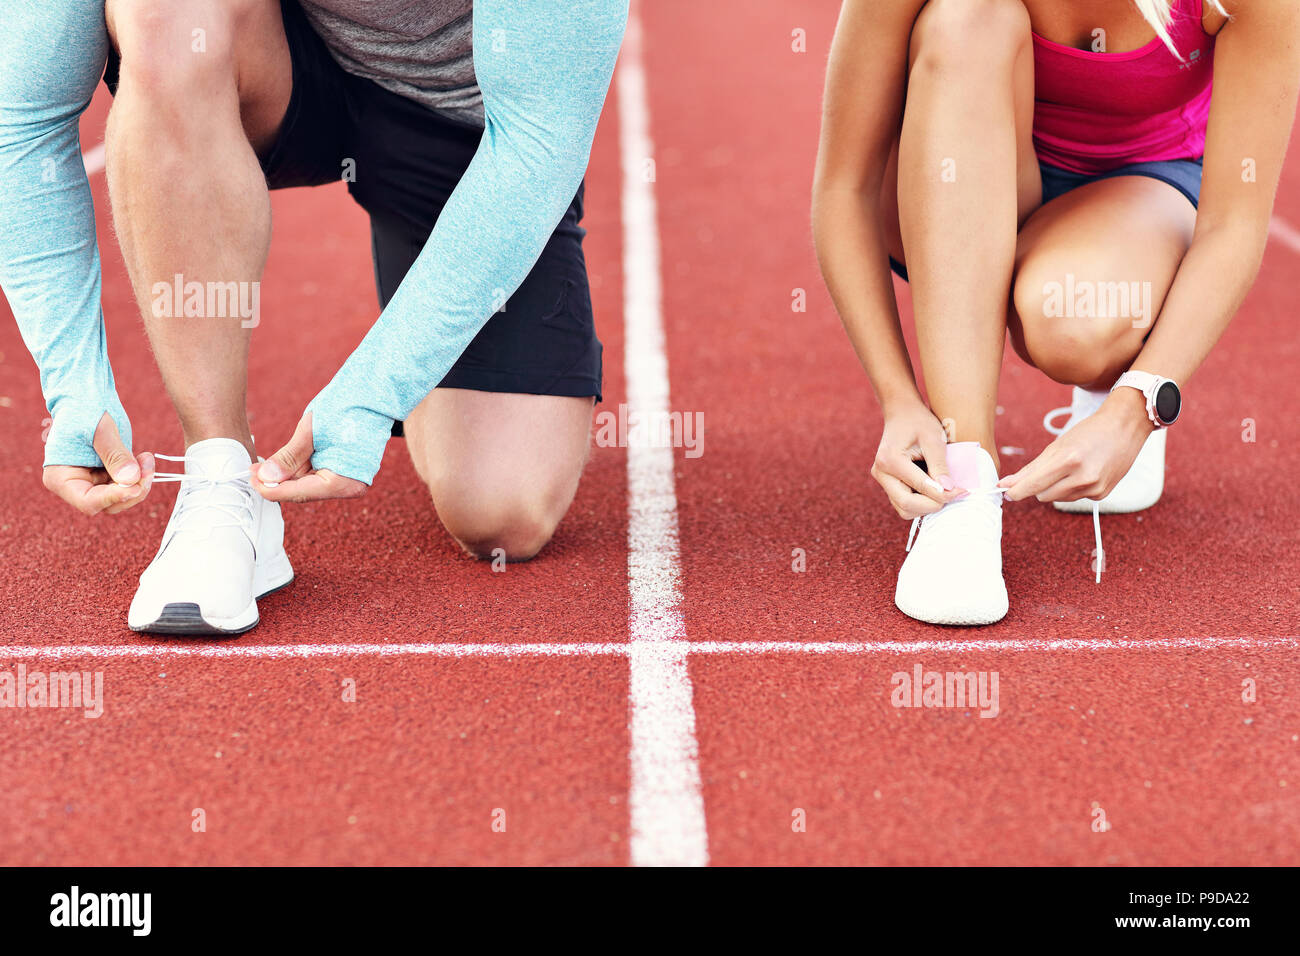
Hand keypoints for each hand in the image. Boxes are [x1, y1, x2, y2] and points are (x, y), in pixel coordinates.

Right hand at [41, 412, 155, 515]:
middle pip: (109, 504)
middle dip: (132, 490)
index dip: (113, 498)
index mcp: (61, 478)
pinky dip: (141, 476)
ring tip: (147, 458)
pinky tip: (145, 458)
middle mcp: (76, 486)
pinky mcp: (109, 477)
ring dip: (140, 482)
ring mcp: (94, 483)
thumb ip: (115, 455)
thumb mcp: (101, 430)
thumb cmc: (86, 409)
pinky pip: (128, 486)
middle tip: (148, 468)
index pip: (88, 502)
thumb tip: (130, 479)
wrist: (88, 398)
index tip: (135, 487)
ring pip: (122, 498)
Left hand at [250, 412, 367, 502]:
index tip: (251, 479)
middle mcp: (347, 487)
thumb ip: (288, 457)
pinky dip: (295, 470)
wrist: (372, 396)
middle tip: (252, 469)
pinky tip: (278, 463)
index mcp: (343, 481)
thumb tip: (266, 478)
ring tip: (261, 465)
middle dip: (275, 482)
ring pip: (305, 485)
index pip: (300, 493)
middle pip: (302, 491)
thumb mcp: (311, 431)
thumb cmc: (347, 408)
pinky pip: (313, 476)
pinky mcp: (341, 472)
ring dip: (283, 476)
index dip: (272, 488)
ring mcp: (346, 480)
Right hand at [870, 400, 966, 518]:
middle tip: (953, 494)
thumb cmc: (919, 422)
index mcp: (890, 460)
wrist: (902, 413)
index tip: (963, 491)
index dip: (944, 494)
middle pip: (906, 504)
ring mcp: (882, 480)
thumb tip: (949, 490)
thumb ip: (940, 465)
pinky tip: (933, 489)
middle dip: (933, 504)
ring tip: (943, 491)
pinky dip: (921, 503)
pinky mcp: (887, 484)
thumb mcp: (934, 438)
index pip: (919, 487)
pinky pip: (903, 504)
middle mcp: (881, 473)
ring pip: (904, 509)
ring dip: (926, 506)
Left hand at [999, 389, 1153, 502]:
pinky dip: (1072, 488)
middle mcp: (1083, 477)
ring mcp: (1094, 488)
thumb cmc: (1088, 432)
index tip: (1003, 491)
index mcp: (1069, 460)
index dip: (1015, 491)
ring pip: (1057, 498)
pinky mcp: (1102, 494)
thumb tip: (1007, 484)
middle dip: (1037, 486)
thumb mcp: (1057, 445)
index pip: (1033, 485)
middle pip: (1043, 495)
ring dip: (1055, 487)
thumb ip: (1031, 468)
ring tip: (1070, 467)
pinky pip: (1074, 498)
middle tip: (1046, 469)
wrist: (1125, 428)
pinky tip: (1083, 472)